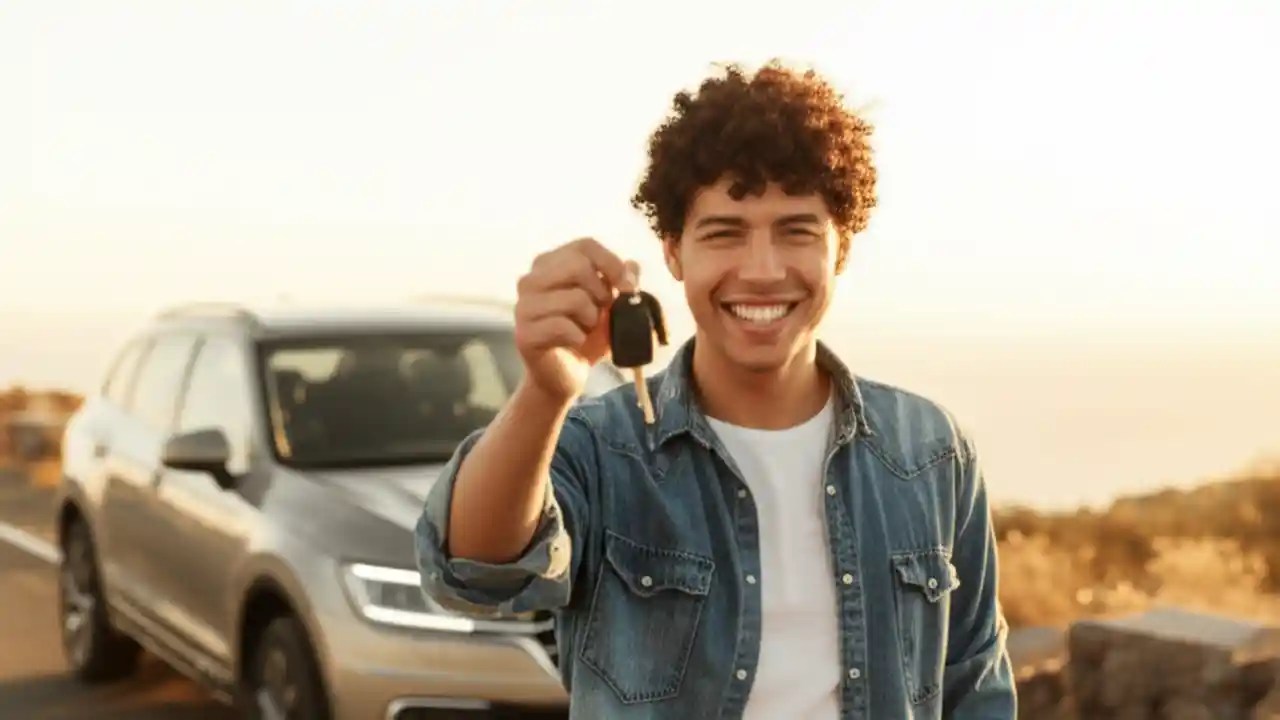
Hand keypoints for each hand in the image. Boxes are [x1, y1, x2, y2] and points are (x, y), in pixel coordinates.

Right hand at [514, 237, 637, 402]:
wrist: (565, 376)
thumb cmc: (586, 336)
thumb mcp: (611, 307)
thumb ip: (622, 283)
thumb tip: (633, 265)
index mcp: (550, 265)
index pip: (585, 246)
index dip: (611, 262)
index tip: (628, 286)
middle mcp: (530, 280)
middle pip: (577, 266)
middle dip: (600, 293)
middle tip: (600, 313)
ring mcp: (523, 306)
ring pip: (573, 298)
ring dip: (590, 319)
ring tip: (584, 329)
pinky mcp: (524, 334)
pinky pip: (563, 327)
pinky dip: (579, 337)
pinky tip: (574, 343)